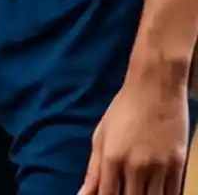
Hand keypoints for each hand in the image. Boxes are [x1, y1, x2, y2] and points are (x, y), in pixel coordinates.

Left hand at [79, 74, 188, 194]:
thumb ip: (93, 170)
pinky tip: (155, 194)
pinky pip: (173, 193)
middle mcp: (135, 165)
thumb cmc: (123, 110)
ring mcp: (159, 166)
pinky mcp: (178, 164)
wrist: (155, 88)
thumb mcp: (100, 137)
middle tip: (123, 193)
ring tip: (136, 193)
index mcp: (112, 158)